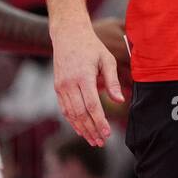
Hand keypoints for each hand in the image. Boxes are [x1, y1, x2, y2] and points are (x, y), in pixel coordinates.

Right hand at [52, 19, 124, 146]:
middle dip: (91, 130)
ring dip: (82, 129)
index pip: (92, 105)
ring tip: (93, 140)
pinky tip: (81, 129)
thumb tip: (120, 100)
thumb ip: (112, 81)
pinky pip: (64, 109)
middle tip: (101, 142)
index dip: (100, 121)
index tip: (107, 133)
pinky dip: (72, 121)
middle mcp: (69, 84)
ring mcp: (61, 87)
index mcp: (83, 76)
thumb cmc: (91, 47)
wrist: (68, 35)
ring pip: (71, 114)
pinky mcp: (57, 88)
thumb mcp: (106, 59)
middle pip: (80, 113)